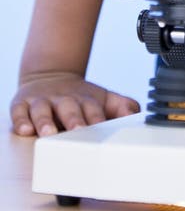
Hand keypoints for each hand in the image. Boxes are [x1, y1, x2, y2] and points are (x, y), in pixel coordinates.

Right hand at [10, 72, 139, 136]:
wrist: (51, 77)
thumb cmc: (80, 97)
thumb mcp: (104, 98)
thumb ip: (123, 106)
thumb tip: (139, 115)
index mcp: (85, 100)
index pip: (93, 109)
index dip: (98, 117)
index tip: (102, 127)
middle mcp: (64, 100)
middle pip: (69, 109)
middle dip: (74, 120)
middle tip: (78, 130)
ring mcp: (43, 101)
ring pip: (43, 110)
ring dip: (45, 122)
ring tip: (48, 133)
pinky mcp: (23, 104)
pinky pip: (19, 112)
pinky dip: (21, 120)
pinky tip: (25, 129)